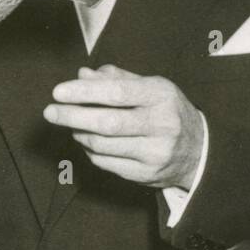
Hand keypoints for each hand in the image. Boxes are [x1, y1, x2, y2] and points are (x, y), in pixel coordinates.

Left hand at [44, 65, 205, 188]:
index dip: (84, 92)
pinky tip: (88, 140)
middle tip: (50, 112)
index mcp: (162, 95)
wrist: (199, 150)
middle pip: (107, 123)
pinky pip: (105, 162)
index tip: (58, 92)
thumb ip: (115, 79)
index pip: (117, 92)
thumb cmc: (165, 110)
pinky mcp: (146, 174)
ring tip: (73, 124)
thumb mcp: (149, 87)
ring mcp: (155, 153)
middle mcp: (162, 125)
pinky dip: (89, 150)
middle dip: (72, 116)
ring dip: (80, 133)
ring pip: (102, 145)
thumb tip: (82, 75)